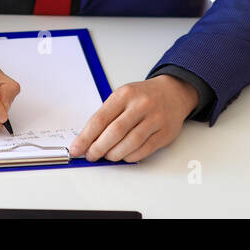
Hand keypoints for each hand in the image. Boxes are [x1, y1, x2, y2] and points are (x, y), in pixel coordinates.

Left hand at [69, 75, 198, 162]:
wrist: (173, 93)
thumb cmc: (143, 97)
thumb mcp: (123, 96)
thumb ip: (107, 115)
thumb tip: (87, 140)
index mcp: (125, 94)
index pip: (100, 119)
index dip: (85, 137)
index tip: (76, 148)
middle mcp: (140, 105)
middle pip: (115, 132)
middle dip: (98, 148)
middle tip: (90, 155)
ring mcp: (155, 119)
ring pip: (130, 143)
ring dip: (114, 154)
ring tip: (107, 156)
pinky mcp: (165, 133)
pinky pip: (144, 150)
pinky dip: (130, 156)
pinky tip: (123, 155)